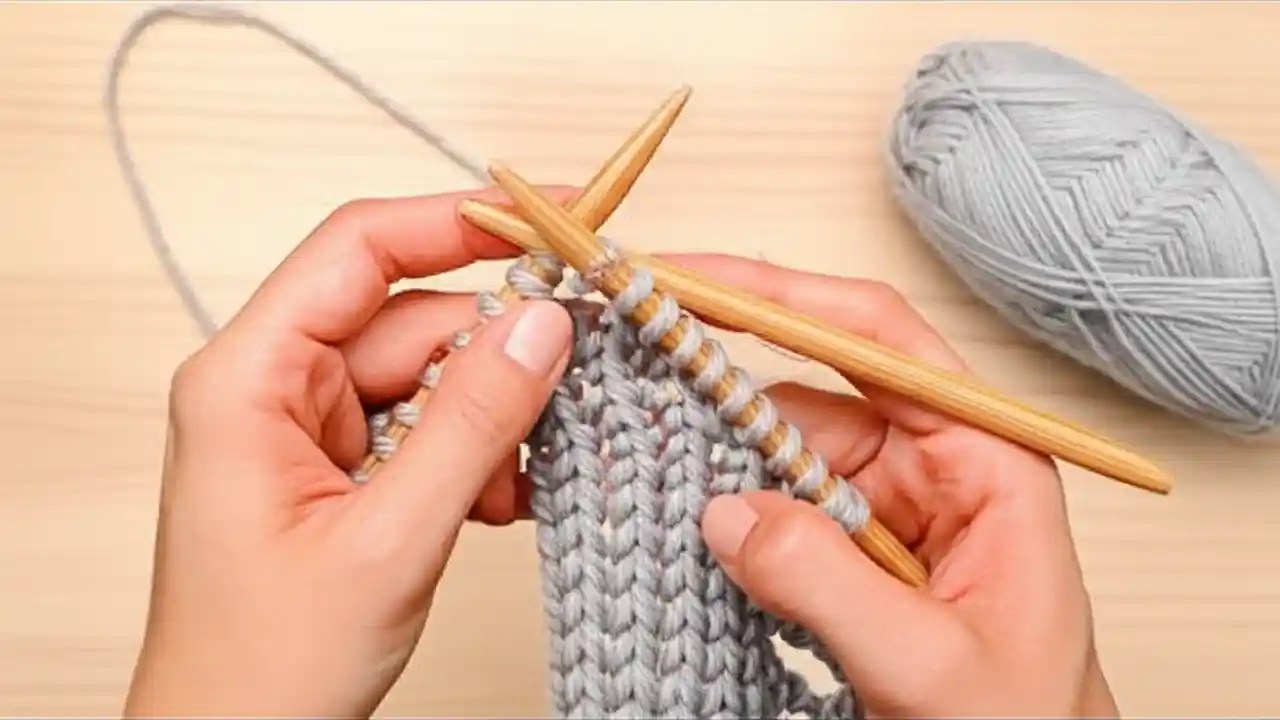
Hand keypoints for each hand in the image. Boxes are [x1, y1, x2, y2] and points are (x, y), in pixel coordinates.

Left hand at [124, 189, 575, 716]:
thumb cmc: (263, 669)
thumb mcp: (388, 539)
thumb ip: (471, 423)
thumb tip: (544, 324)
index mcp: (248, 379)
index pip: (359, 251)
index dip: (457, 219)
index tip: (550, 213)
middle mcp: (277, 389)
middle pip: (413, 319)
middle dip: (497, 355)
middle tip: (580, 374)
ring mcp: (312, 431)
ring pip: (432, 378)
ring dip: (493, 421)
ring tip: (524, 477)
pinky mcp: (346, 470)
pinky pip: (429, 429)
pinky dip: (477, 457)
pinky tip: (502, 499)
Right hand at [675, 255, 1118, 717]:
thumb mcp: (930, 663)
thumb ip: (828, 583)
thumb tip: (725, 512)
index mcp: (985, 457)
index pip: (878, 341)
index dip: (780, 296)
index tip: (693, 279)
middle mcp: (933, 466)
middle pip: (813, 388)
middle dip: (725, 383)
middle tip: (636, 370)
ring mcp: (887, 509)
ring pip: (781, 451)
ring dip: (718, 458)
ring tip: (646, 461)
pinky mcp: (852, 555)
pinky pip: (776, 509)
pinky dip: (728, 513)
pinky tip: (683, 520)